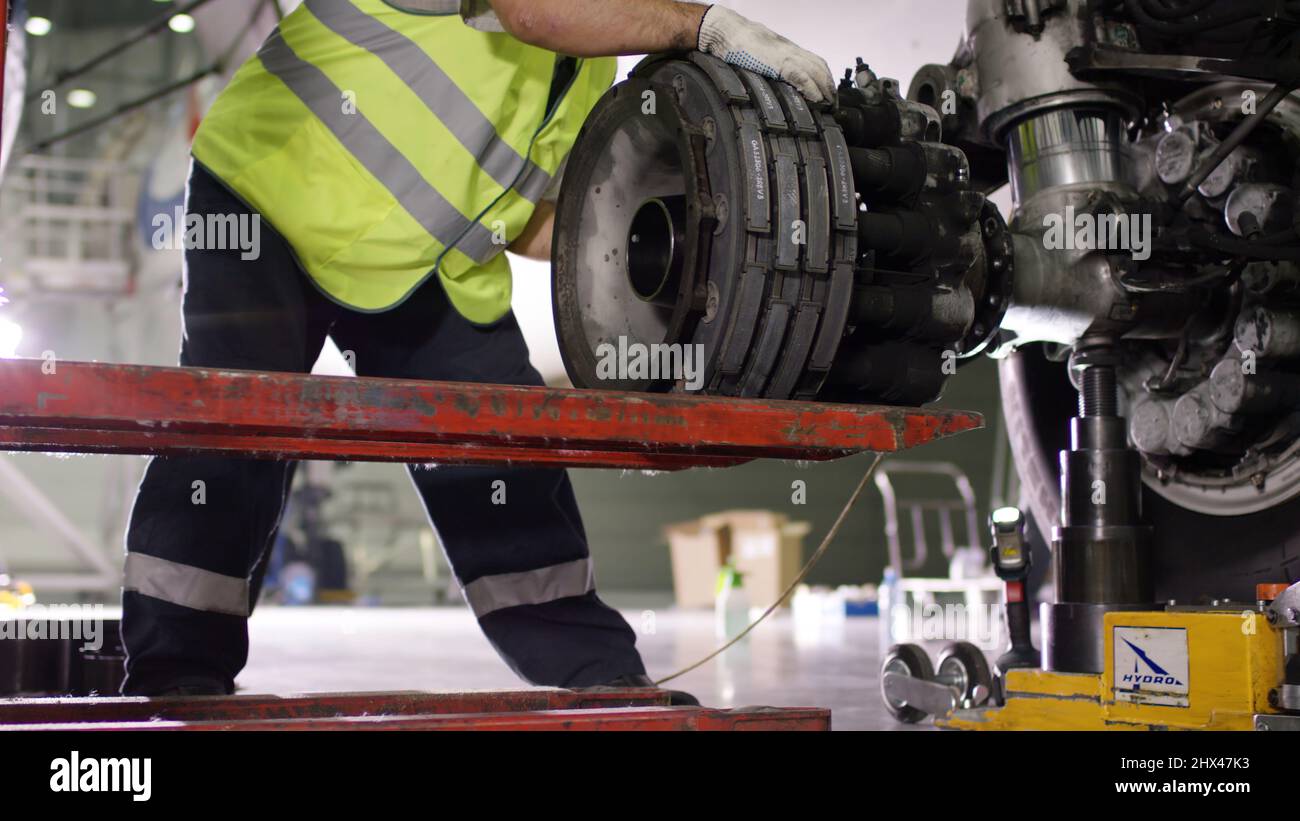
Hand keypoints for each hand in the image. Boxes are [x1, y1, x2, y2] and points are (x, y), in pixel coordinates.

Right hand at [696, 5, 835, 103]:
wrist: (726, 31)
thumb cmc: (738, 42)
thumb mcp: (760, 54)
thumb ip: (770, 64)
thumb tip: (773, 80)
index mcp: (787, 49)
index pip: (815, 62)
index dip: (824, 78)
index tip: (827, 94)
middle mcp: (791, 51)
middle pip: (820, 67)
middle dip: (829, 86)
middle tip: (832, 104)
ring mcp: (786, 55)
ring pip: (816, 71)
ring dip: (825, 89)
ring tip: (828, 105)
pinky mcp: (778, 63)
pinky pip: (801, 76)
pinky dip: (812, 88)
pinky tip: (817, 99)